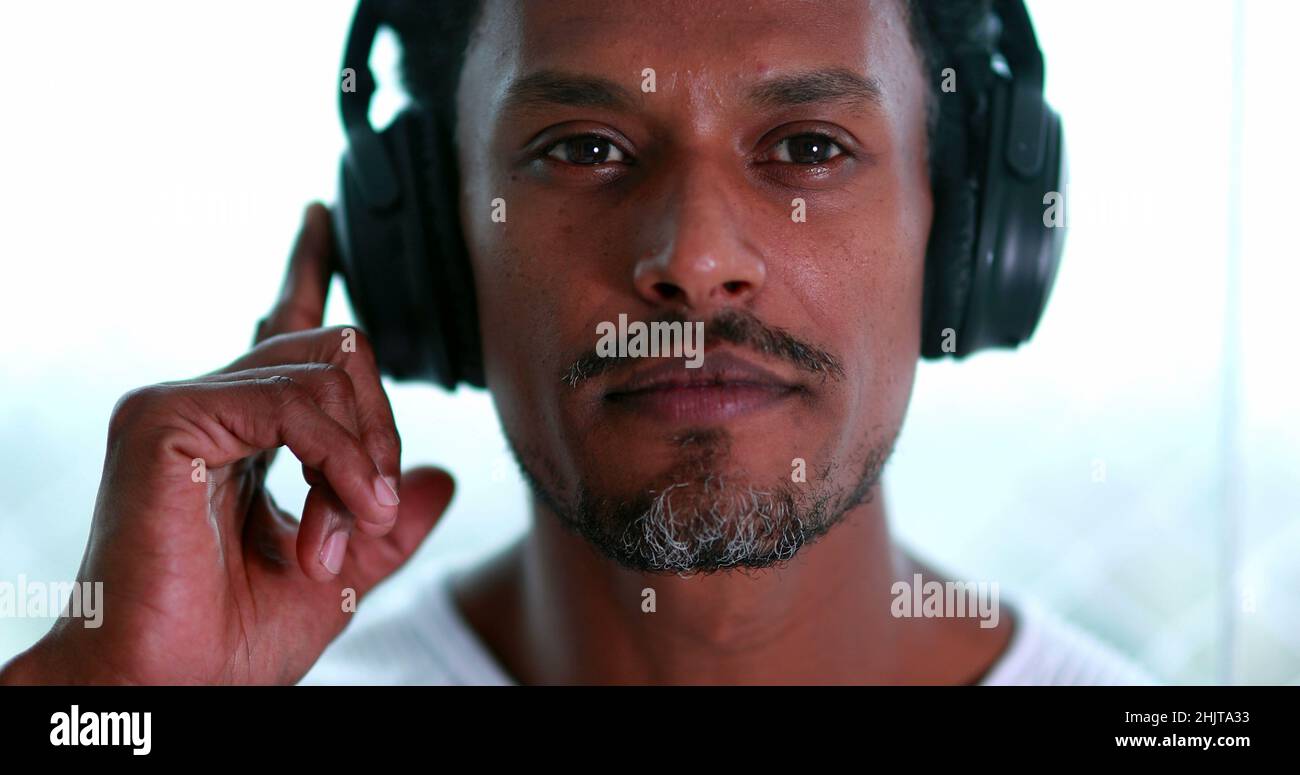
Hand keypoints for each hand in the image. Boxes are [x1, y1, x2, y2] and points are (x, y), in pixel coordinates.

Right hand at [0, 203, 455, 684]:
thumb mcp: (340, 573)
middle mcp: (206, 405)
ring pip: (326, 371)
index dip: (306, 270)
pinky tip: (345, 510)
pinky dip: (340, 459)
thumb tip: (439, 478)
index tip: (321, 221)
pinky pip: (295, 402)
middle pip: (339, 352)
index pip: (281, 331)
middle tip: (370, 515)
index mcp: (237, 433)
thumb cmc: (229, 643)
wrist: (169, 691)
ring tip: (342, 537)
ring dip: (360, 462)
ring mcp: (181, 404)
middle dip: (379, 433)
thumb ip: (386, 519)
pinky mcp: (166, 419)